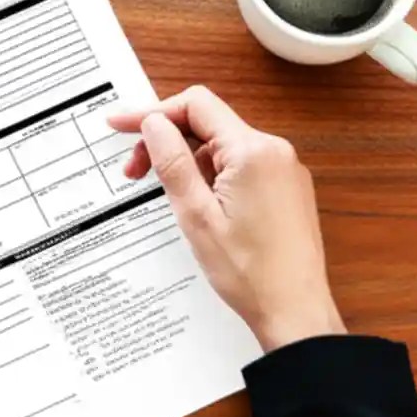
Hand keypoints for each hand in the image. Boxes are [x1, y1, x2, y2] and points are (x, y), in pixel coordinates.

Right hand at [107, 86, 343, 350]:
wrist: (294, 310)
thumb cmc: (251, 274)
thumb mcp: (195, 216)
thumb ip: (172, 163)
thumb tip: (153, 124)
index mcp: (253, 152)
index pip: (196, 106)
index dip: (153, 112)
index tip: (122, 126)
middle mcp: (274, 152)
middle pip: (207, 125)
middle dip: (166, 141)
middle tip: (134, 172)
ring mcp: (284, 170)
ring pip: (222, 147)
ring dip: (187, 161)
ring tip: (166, 196)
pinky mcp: (285, 188)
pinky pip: (240, 166)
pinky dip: (211, 174)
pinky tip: (196, 203)